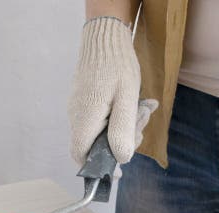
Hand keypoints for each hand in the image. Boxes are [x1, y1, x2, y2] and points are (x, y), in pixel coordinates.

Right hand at [68, 16, 157, 165]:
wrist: (106, 36)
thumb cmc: (117, 65)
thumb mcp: (127, 98)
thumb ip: (123, 130)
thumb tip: (122, 159)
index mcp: (85, 117)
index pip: (81, 154)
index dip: (97, 167)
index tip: (118, 169)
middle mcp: (76, 116)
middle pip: (94, 146)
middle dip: (121, 143)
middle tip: (141, 122)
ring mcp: (78, 109)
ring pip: (100, 133)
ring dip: (123, 128)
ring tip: (142, 109)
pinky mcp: (84, 102)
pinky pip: (100, 120)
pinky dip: (118, 118)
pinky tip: (134, 105)